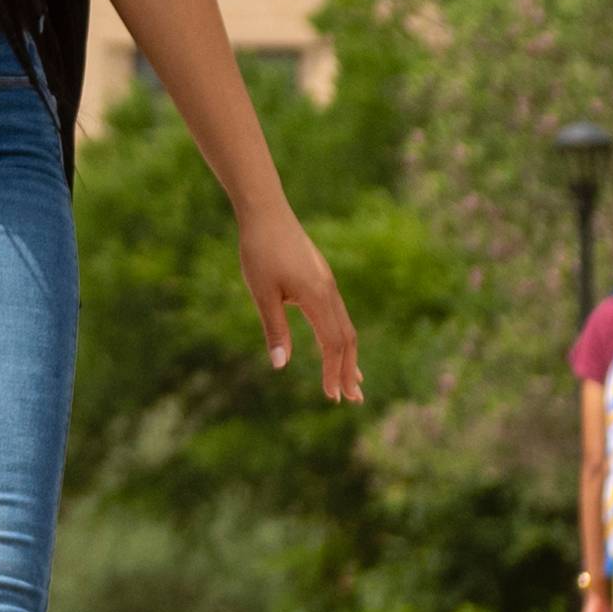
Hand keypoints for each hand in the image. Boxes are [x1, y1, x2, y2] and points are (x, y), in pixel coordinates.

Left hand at [236, 205, 362, 400]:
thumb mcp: (262, 293)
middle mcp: (329, 291)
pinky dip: (340, 336)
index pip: (332, 344)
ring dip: (348, 356)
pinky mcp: (321, 277)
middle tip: (353, 400)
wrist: (265, 211)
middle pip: (347, 338)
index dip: (333, 372)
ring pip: (345, 326)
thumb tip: (280, 365)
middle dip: (349, 370)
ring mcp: (327, 283)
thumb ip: (274, 329)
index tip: (332, 397)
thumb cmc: (259, 251)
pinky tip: (334, 346)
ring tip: (352, 381)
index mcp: (317, 297)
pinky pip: (338, 313)